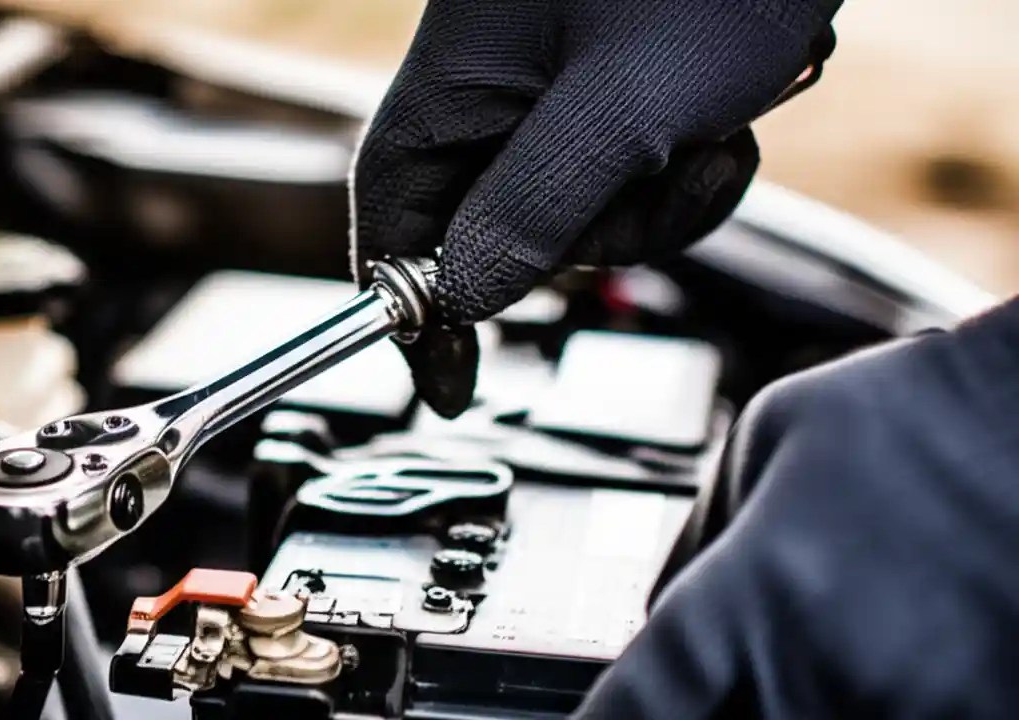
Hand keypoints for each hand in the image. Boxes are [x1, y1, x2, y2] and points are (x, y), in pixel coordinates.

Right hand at [352, 0, 838, 416]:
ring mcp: (560, 85)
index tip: (443, 382)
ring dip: (654, 203)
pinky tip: (730, 124)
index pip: (393, 207)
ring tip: (711, 136)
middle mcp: (495, 82)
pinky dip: (682, 175)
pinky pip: (627, 177)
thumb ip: (530, 215)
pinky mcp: (619, 87)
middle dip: (585, 237)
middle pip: (494, 221)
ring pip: (576, 209)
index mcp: (458, 76)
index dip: (407, 300)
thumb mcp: (622, 112)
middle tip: (655, 182)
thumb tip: (462, 299)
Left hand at [578, 298, 1018, 717]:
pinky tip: (892, 645)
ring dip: (787, 693)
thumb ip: (694, 546)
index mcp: (747, 608)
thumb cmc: (920, 421)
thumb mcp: (761, 442)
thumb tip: (657, 623)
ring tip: (831, 623)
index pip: (630, 716)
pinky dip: (866, 694)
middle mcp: (819, 685)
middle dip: (709, 697)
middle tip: (742, 645)